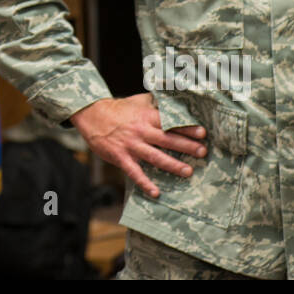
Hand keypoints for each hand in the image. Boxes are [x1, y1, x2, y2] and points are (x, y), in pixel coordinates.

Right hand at [70, 94, 206, 198]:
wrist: (91, 115)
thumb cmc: (116, 108)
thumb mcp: (137, 101)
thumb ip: (154, 102)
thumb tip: (172, 101)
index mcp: (146, 116)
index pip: (170, 122)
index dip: (186, 127)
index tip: (202, 133)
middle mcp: (141, 131)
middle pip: (167, 140)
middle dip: (186, 146)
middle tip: (202, 152)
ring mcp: (131, 145)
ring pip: (155, 156)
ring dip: (173, 165)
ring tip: (188, 171)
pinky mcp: (121, 157)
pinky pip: (135, 172)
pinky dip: (145, 183)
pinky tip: (156, 193)